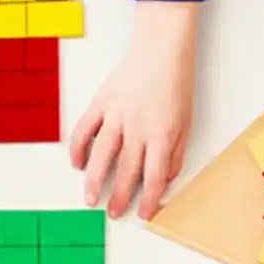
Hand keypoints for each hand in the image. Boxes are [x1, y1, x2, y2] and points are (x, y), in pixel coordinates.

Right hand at [71, 1, 197, 219]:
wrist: (162, 48)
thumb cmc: (176, 84)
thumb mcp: (186, 122)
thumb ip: (175, 153)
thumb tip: (163, 179)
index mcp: (162, 134)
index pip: (154, 177)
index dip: (149, 200)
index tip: (144, 214)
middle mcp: (138, 127)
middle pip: (126, 171)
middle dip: (119, 197)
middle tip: (113, 213)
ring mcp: (116, 114)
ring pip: (101, 155)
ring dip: (93, 180)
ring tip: (89, 199)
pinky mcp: (101, 102)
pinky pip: (84, 129)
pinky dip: (78, 148)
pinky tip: (77, 163)